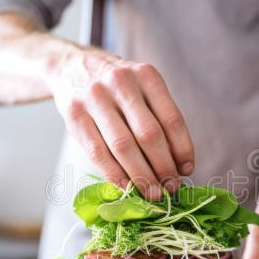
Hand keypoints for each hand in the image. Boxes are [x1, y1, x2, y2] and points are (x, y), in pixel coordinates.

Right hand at [53, 48, 194, 199]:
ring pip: (123, 146)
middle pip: (149, 135)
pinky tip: (127, 188)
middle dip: (163, 167)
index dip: (182, 149)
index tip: (186, 170)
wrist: (71, 66)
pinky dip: (115, 175)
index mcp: (146, 75)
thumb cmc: (116, 86)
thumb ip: (159, 117)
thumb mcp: (141, 87)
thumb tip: (178, 164)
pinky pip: (98, 153)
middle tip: (171, 187)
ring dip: (142, 175)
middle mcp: (121, 83)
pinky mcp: (74, 115)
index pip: (172, 119)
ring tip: (153, 193)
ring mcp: (95, 98)